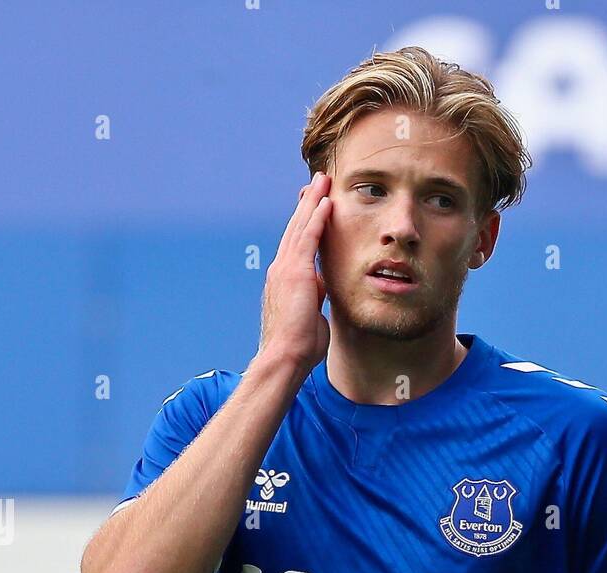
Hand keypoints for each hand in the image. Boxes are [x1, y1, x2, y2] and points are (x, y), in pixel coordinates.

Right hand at [259, 171, 331, 371]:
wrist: (286, 357)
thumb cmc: (299, 346)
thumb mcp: (311, 315)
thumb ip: (316, 297)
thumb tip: (323, 288)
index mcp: (284, 280)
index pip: (297, 244)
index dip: (306, 222)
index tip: (314, 204)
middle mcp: (281, 269)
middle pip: (296, 228)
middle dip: (308, 203)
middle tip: (318, 181)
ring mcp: (286, 269)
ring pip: (301, 227)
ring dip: (314, 202)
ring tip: (323, 181)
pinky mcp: (296, 272)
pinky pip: (308, 238)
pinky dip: (317, 218)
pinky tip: (326, 201)